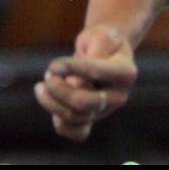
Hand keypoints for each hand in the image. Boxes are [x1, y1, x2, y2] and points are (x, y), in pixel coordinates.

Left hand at [34, 24, 137, 141]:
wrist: (103, 49)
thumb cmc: (101, 41)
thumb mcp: (99, 37)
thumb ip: (92, 58)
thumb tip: (77, 86)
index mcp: (126, 72)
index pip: (96, 74)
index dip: (72, 69)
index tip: (53, 65)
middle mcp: (118, 96)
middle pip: (85, 103)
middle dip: (60, 90)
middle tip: (48, 74)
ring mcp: (105, 110)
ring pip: (75, 118)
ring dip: (52, 102)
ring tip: (42, 84)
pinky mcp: (92, 119)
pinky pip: (75, 132)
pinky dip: (58, 120)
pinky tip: (49, 100)